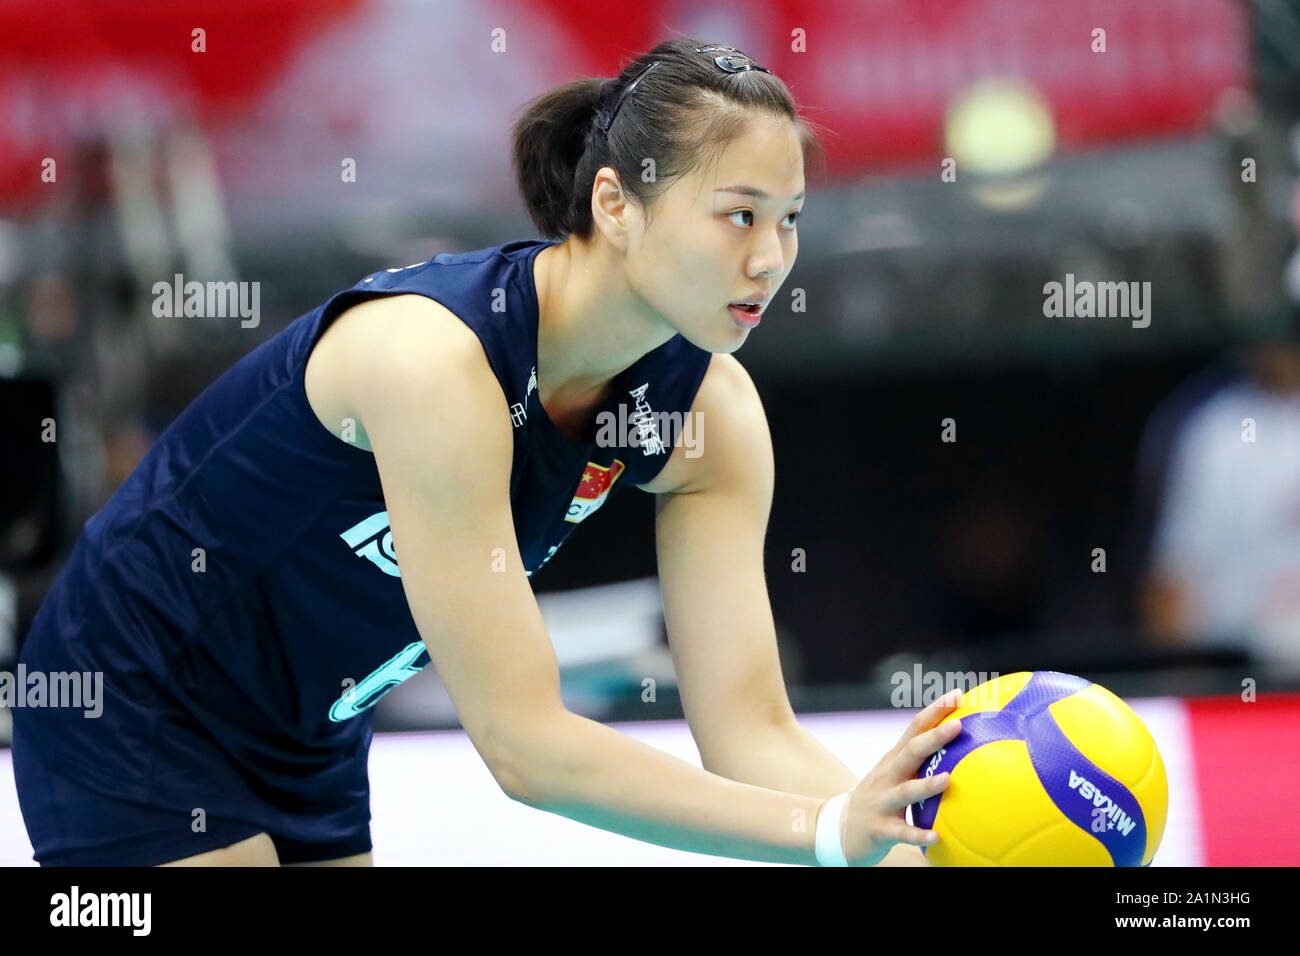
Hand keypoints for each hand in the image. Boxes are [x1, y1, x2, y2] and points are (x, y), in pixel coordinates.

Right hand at [834, 689, 963, 866]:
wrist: (837, 828)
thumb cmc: (878, 798)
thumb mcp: (894, 775)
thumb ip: (921, 762)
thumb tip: (964, 751)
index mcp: (894, 760)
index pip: (915, 728)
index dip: (935, 711)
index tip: (957, 695)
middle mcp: (887, 776)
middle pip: (910, 752)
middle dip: (934, 737)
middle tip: (958, 725)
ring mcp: (882, 801)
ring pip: (905, 791)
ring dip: (926, 784)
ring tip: (947, 779)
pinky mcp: (879, 828)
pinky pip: (901, 832)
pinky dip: (917, 834)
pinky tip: (937, 836)